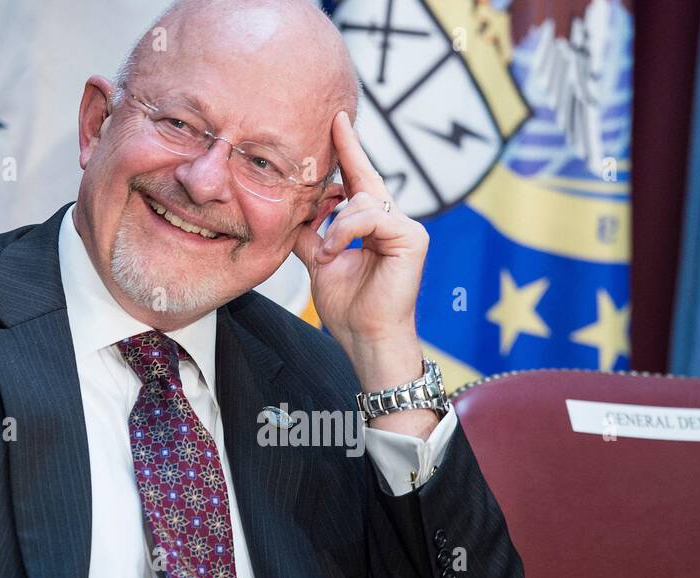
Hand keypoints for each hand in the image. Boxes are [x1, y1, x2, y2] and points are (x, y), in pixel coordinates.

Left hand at [293, 111, 435, 438]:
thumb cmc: (347, 306)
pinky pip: (371, 216)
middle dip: (342, 168)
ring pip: (361, 201)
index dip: (348, 148)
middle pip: (361, 181)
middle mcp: (391, 220)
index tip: (336, 118)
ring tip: (326, 256)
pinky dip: (347, 233)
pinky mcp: (413, 236)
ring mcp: (405, 227)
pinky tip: (337, 253)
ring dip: (335, 228)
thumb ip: (308, 232)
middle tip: (332, 137)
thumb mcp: (318, 259)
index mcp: (371, 224)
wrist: (365, 336)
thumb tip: (287, 208)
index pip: (358, 178)